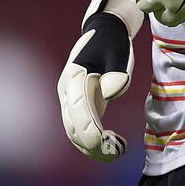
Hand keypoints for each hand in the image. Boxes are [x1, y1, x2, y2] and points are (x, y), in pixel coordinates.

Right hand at [58, 0, 143, 160]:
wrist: (105, 33)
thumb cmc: (112, 42)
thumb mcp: (117, 52)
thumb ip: (115, 72)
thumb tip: (109, 93)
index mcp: (73, 76)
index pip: (78, 109)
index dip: (90, 129)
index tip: (105, 142)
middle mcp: (67, 92)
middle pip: (73, 126)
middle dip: (93, 145)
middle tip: (117, 152)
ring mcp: (71, 101)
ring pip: (75, 133)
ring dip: (93, 148)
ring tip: (118, 152)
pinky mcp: (81, 107)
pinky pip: (81, 131)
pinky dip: (94, 144)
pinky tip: (113, 147)